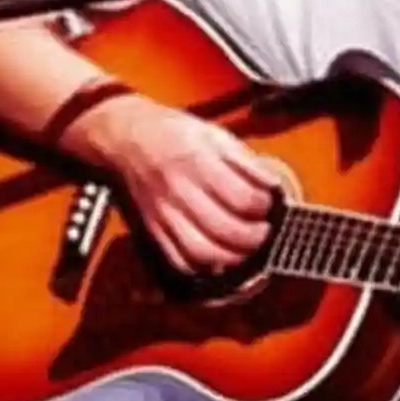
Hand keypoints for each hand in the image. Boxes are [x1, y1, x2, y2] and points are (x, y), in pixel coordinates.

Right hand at [81, 93, 281, 275]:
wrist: (127, 139)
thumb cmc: (174, 133)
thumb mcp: (215, 134)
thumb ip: (245, 162)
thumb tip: (272, 185)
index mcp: (198, 162)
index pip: (242, 197)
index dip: (264, 205)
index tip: (269, 202)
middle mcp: (180, 192)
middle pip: (225, 229)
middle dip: (254, 237)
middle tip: (264, 230)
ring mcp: (165, 214)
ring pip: (202, 252)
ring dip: (232, 257)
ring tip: (246, 247)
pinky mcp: (154, 230)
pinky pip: (179, 260)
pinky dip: (204, 267)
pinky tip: (219, 257)